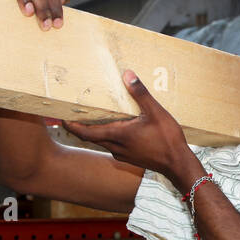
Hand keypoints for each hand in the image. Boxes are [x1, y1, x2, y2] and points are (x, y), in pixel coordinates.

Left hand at [62, 70, 196, 186]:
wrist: (178, 165)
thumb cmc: (167, 140)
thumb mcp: (156, 112)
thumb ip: (140, 93)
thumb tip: (127, 74)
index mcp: (118, 135)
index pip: (86, 132)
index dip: (72, 125)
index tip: (62, 117)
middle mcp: (116, 147)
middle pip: (90, 137)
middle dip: (81, 126)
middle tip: (74, 113)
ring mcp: (122, 155)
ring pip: (101, 142)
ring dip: (94, 132)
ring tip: (94, 118)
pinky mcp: (130, 158)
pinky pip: (112, 147)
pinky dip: (108, 137)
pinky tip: (117, 130)